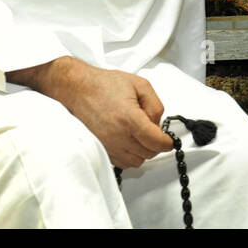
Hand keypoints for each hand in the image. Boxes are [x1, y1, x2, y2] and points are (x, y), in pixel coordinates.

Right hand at [8, 57, 172, 168]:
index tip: (170, 140)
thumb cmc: (105, 84)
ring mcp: (107, 145)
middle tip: (153, 131)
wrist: (77, 88)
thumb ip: (156, 106)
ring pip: (135, 162)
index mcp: (129, 119)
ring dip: (142, 151)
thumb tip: (158, 124)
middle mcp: (117, 136)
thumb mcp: (141, 85)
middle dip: (155, 145)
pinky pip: (121, 162)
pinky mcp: (100, 149)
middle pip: (148, 154)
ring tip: (139, 135)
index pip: (156, 142)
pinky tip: (128, 140)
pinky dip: (129, 155)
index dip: (167, 142)